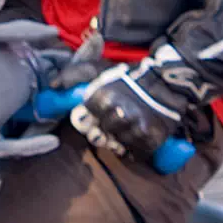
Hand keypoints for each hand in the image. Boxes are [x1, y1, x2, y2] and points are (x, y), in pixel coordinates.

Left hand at [69, 49, 211, 163]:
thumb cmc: (129, 76)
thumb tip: (53, 87)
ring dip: (119, 138)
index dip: (89, 116)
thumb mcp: (100, 69)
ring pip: (115, 144)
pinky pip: (134, 153)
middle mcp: (118, 114)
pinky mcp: (150, 140)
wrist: (169, 82)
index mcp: (102, 97)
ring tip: (128, 124)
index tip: (98, 112)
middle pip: (98, 134)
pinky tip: (138, 134)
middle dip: (103, 129)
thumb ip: (74, 74)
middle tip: (115, 119)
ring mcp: (135, 129)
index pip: (84, 118)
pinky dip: (134, 147)